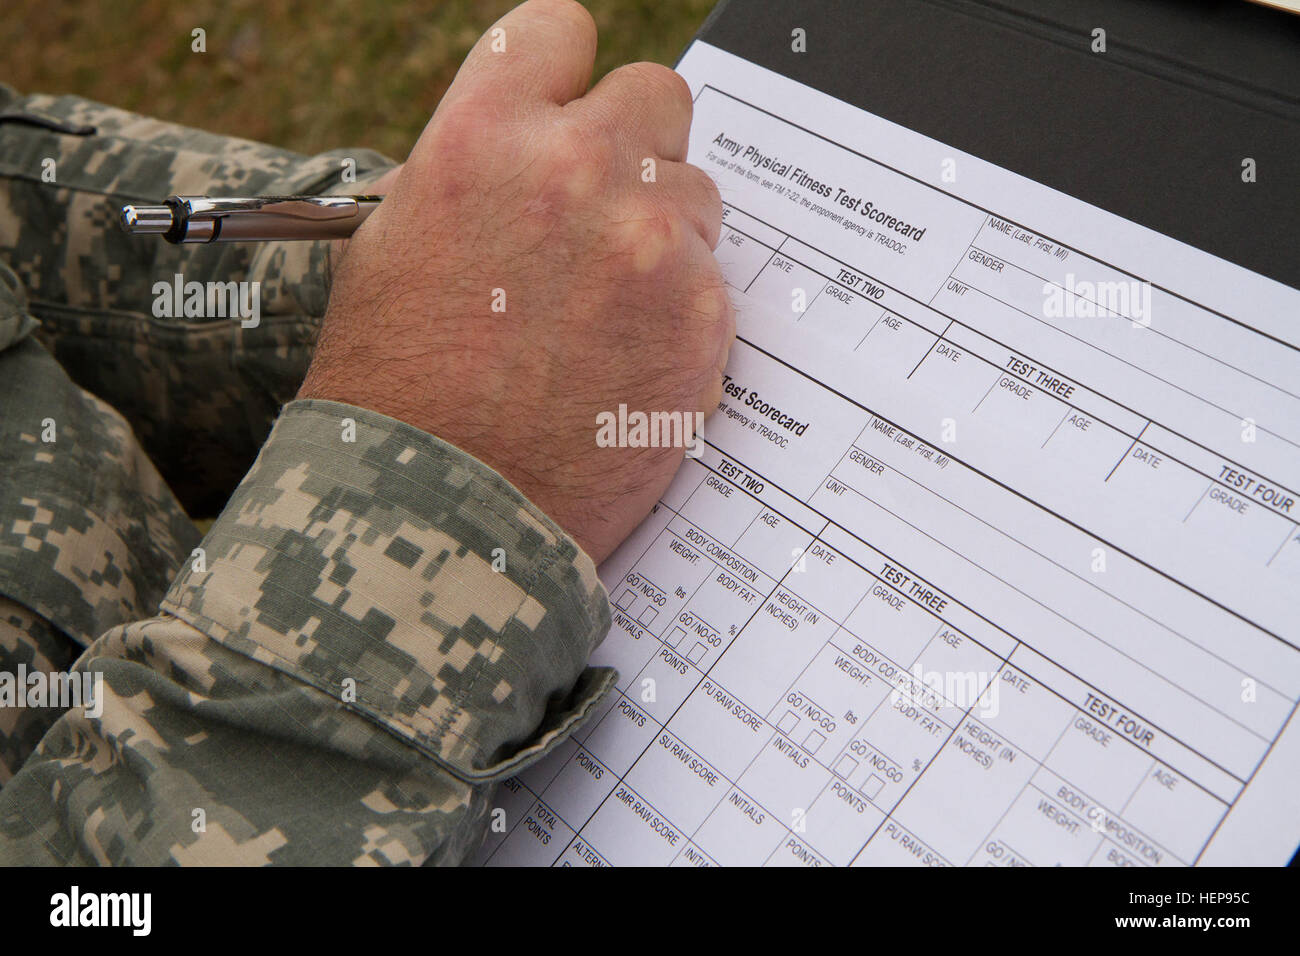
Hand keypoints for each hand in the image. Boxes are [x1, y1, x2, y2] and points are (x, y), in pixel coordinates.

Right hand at [299, 0, 732, 563]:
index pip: (561, 32)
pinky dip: (681, 311)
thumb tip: (530, 144)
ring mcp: (650, 243)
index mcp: (482, 137)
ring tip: (602, 313)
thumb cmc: (399, 389)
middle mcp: (575, 170)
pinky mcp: (702, 317)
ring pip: (696, 192)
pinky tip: (626, 359)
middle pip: (654, 96)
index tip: (566, 112)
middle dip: (631, 148)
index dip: (563, 75)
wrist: (441, 514)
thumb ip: (474, 168)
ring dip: (662, 234)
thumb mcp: (393, 246)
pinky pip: (714, 278)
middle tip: (598, 219)